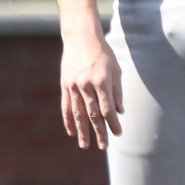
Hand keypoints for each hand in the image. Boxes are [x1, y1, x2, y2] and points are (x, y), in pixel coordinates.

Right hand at [60, 34, 123, 149]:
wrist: (80, 38)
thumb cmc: (102, 53)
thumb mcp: (115, 69)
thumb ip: (117, 91)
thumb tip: (119, 112)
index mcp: (101, 81)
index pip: (107, 109)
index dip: (113, 123)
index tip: (118, 134)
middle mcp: (86, 85)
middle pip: (92, 114)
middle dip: (99, 132)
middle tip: (103, 146)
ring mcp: (73, 86)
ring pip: (77, 113)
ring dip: (82, 131)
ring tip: (85, 145)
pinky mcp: (65, 85)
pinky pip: (66, 107)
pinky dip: (68, 120)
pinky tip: (72, 132)